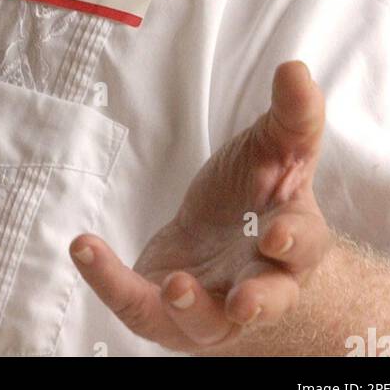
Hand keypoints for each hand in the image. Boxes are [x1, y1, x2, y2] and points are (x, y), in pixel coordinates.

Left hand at [69, 59, 333, 351]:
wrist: (225, 244)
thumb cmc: (256, 197)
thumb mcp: (274, 148)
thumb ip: (292, 114)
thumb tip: (295, 68)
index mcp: (293, 241)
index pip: (304, 245)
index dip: (293, 242)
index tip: (275, 234)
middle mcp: (259, 283)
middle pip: (268, 301)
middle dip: (259, 303)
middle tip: (245, 302)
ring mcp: (213, 306)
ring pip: (205, 320)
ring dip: (191, 307)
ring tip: (173, 285)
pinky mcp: (165, 313)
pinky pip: (138, 305)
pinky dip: (110, 281)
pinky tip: (86, 248)